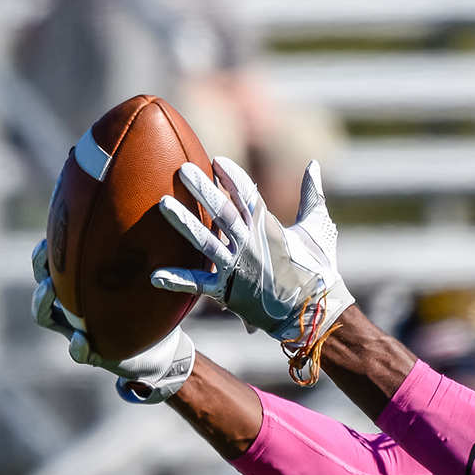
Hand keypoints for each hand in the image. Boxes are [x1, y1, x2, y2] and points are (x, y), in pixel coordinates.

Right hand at [31, 240, 194, 403]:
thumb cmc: (154, 308)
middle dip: (39, 271)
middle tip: (45, 260)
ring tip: (48, 290)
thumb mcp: (151, 279)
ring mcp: (77, 330)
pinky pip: (78, 352)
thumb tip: (161, 214)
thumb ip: (148, 257)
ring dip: (42, 304)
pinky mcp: (92, 354)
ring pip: (47, 317)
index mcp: (83, 288)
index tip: (49, 237)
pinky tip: (81, 339)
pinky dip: (77, 346)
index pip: (57, 265)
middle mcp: (73, 307)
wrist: (163, 347)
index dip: (47, 251)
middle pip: (44, 285)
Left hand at [151, 157, 353, 379]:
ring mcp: (237, 268)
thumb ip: (312, 194)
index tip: (217, 161)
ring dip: (184, 223)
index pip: (247, 194)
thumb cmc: (320, 271)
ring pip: (206, 241)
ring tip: (163, 204)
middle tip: (183, 169)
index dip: (232, 176)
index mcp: (270, 228)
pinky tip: (154, 275)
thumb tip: (313, 163)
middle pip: (223, 212)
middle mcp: (251, 245)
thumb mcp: (320, 228)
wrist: (316, 313)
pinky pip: (199, 285)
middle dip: (203, 190)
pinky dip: (177, 281)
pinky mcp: (229, 292)